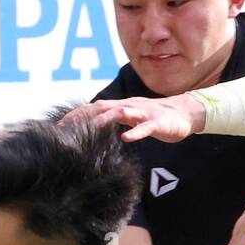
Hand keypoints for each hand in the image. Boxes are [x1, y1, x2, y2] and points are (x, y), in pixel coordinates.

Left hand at [60, 95, 205, 142]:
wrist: (185, 113)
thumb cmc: (155, 118)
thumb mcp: (131, 118)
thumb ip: (114, 120)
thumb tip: (94, 128)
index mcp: (122, 106)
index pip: (94, 108)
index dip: (77, 115)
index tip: (60, 126)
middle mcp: (130, 106)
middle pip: (103, 107)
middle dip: (84, 116)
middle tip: (68, 127)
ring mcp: (143, 113)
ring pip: (122, 113)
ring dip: (106, 120)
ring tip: (92, 128)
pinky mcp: (157, 122)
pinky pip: (145, 127)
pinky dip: (135, 132)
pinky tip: (126, 138)